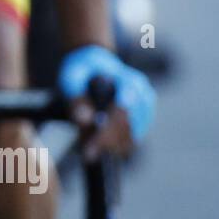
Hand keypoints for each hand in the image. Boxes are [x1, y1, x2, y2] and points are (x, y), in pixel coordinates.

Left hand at [58, 45, 155, 160]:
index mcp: (128, 81)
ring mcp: (146, 106)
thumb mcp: (71, 79)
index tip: (88, 152)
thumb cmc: (81, 69)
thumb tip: (85, 121)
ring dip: (112, 147)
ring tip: (89, 149)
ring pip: (133, 137)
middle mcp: (143, 94)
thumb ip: (77, 99)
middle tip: (86, 155)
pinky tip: (99, 145)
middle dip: (108, 144)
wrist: (94, 62)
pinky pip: (133, 138)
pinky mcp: (144, 116)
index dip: (105, 134)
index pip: (122, 113)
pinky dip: (117, 145)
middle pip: (129, 128)